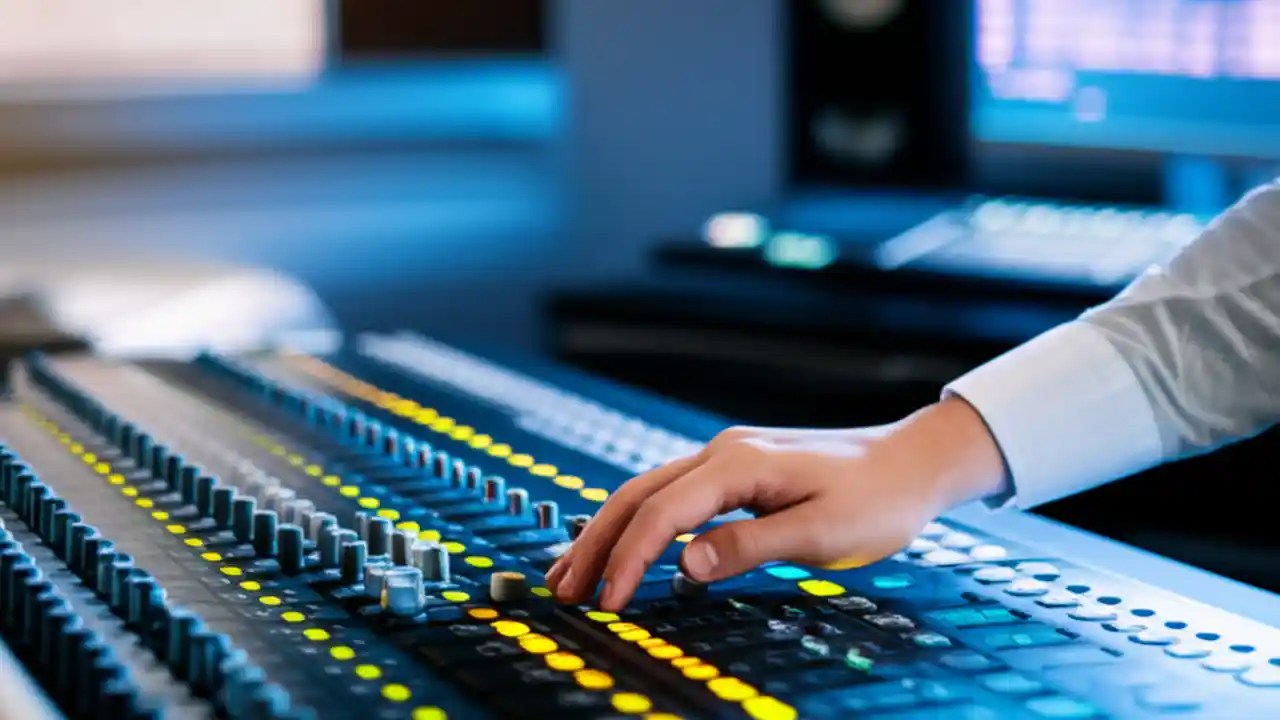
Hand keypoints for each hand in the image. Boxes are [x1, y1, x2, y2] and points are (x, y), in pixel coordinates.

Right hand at [546, 397, 1006, 610]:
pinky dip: (637, 522)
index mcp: (739, 463)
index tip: (607, 603)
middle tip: (562, 590)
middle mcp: (722, 452)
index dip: (628, 559)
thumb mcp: (822, 531)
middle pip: (638, 495)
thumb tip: (684, 566)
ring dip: (607, 531)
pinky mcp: (734, 471)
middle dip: (595, 543)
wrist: (912, 460)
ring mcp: (726, 458)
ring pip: (647, 492)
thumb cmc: (878, 498)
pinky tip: (622, 544)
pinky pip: (669, 494)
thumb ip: (751, 546)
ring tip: (571, 571)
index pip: (663, 513)